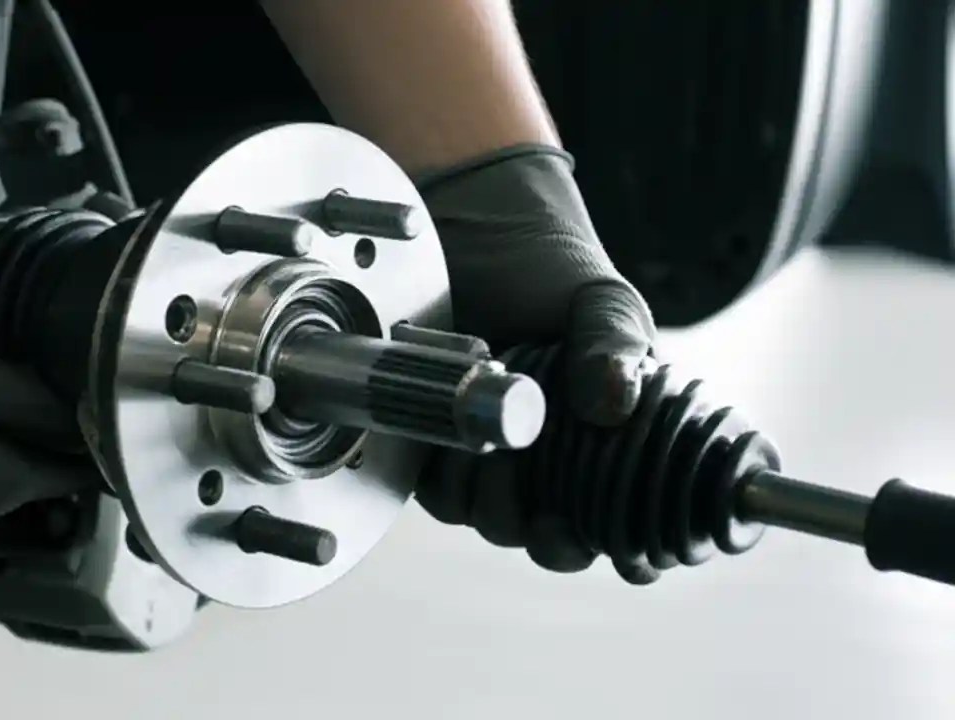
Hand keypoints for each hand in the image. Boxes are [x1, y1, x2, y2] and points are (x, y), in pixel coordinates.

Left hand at [412, 146, 657, 570]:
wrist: (473, 237)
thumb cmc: (552, 273)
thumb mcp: (601, 302)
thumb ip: (615, 347)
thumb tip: (614, 402)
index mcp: (616, 441)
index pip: (639, 521)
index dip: (641, 552)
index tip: (633, 558)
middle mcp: (558, 463)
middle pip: (562, 542)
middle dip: (557, 538)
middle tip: (550, 511)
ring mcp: (499, 460)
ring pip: (499, 523)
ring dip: (498, 503)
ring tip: (496, 452)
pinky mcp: (441, 449)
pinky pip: (444, 494)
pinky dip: (451, 478)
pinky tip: (458, 441)